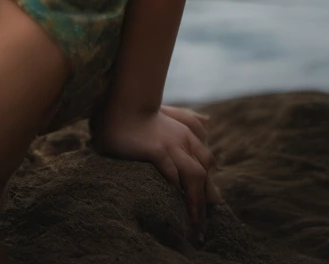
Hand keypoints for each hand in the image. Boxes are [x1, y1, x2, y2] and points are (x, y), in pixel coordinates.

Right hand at [88, 102, 219, 239]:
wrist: (120, 104)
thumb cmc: (140, 112)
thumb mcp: (169, 113)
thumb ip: (188, 118)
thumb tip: (208, 121)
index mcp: (187, 133)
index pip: (207, 162)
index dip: (208, 186)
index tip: (206, 207)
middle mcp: (183, 139)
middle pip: (204, 172)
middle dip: (205, 199)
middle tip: (201, 225)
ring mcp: (170, 144)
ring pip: (195, 175)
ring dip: (196, 201)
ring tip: (193, 222)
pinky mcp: (156, 149)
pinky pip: (172, 172)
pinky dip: (176, 187)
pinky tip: (174, 203)